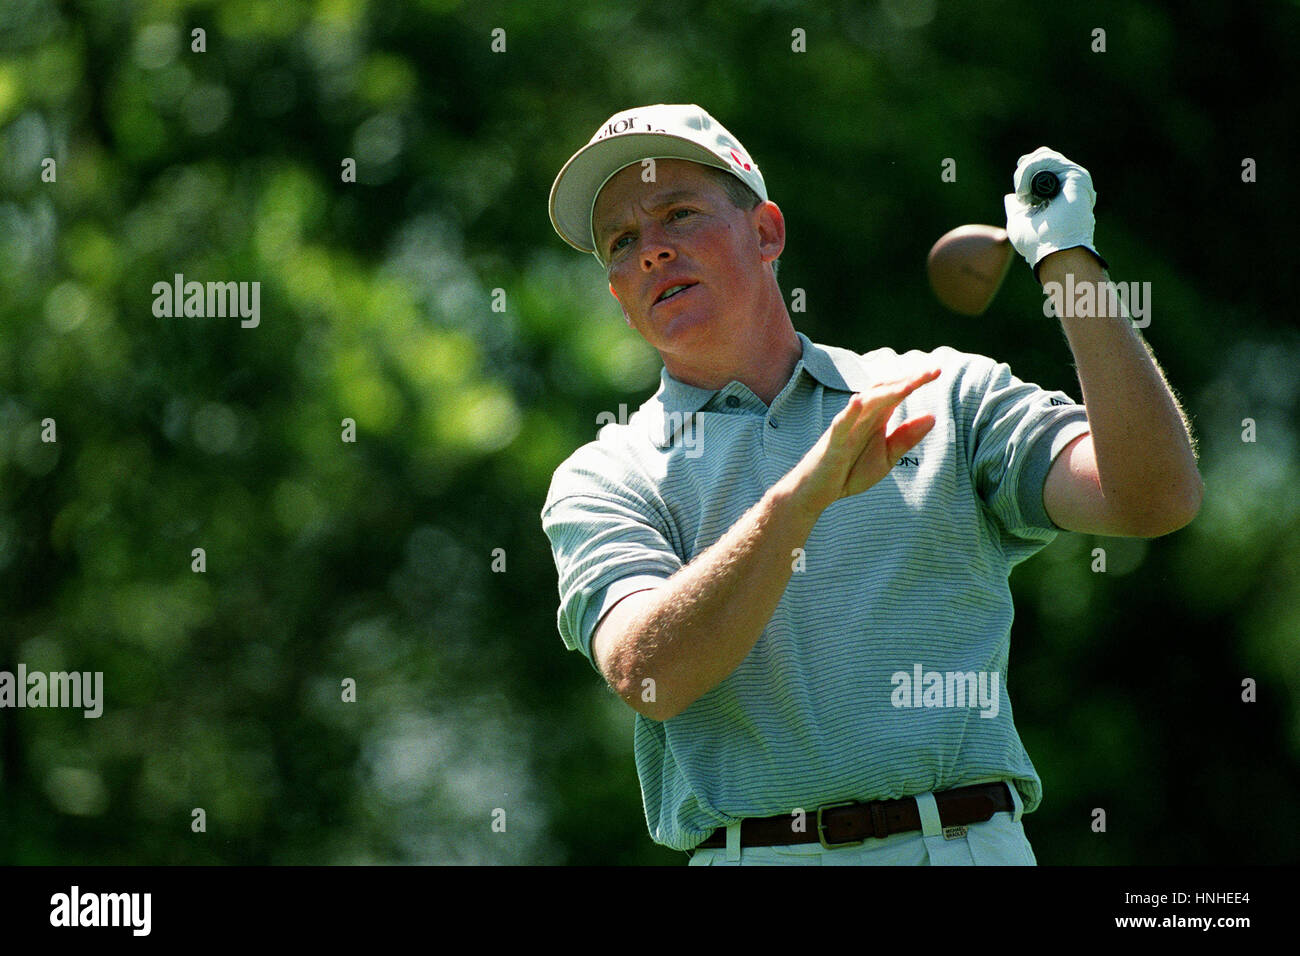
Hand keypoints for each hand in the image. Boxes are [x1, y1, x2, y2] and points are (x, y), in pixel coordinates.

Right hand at [782, 369, 940, 518]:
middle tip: (932, 371)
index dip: (916, 381)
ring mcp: (846, 427)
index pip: (897, 393)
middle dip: (907, 380)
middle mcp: (862, 416)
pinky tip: (857, 402)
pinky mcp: (833, 442)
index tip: (938, 371)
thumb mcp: (887, 457)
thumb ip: (906, 438)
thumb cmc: (849, 471)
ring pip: (866, 403)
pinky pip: (840, 424)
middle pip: (885, 391)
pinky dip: (849, 413)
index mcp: (876, 418)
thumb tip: (932, 415)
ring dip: (887, 392)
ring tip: (908, 384)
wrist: (817, 492)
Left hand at [1002, 146, 1104, 277]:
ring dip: (1025, 173)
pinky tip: (1026, 193)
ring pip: (1044, 156)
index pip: (1041, 166)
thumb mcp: (1019, 221)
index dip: (1025, 171)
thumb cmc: (1036, 244)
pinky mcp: (1077, 176)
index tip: (1020, 194)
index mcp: (1056, 194)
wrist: (1053, 252)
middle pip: (1043, 156)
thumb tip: (1010, 196)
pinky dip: (1030, 171)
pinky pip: (1048, 159)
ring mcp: (1073, 179)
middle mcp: (1067, 184)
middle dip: (1024, 171)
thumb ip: (1016, 207)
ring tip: (1023, 196)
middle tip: (1021, 195)